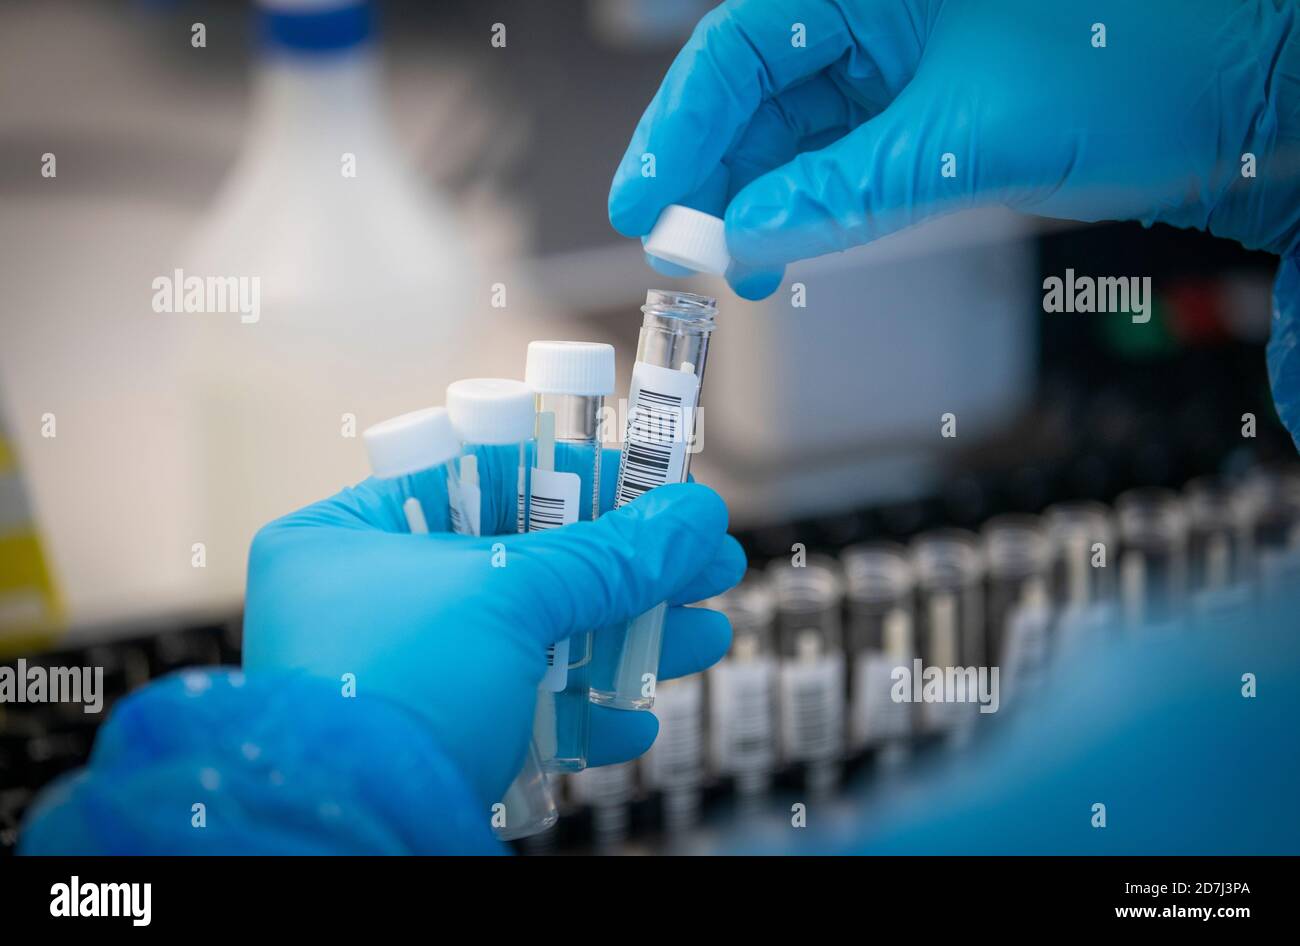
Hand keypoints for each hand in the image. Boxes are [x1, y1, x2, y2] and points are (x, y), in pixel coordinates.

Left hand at [242, 449, 745, 804]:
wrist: (351, 831)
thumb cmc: (396, 686)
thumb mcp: (510, 597)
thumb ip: (610, 556)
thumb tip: (696, 514)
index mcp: (353, 534)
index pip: (479, 478)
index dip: (575, 477)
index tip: (648, 485)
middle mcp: (372, 600)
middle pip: (526, 564)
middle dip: (625, 571)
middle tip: (701, 563)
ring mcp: (405, 676)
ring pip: (537, 644)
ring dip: (627, 642)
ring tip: (705, 635)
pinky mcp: (435, 743)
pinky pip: (522, 715)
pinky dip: (584, 717)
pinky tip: (640, 719)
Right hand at [610, 0, 1299, 299]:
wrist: (1251, 95)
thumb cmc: (1141, 61)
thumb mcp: (970, 134)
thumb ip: (845, 190)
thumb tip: (747, 235)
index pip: (740, 47)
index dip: (679, 130)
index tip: (644, 205)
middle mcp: (878, 6)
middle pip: (755, 90)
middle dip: (714, 173)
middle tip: (682, 248)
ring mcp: (903, 56)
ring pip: (793, 129)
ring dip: (758, 199)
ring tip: (737, 264)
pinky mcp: (926, 106)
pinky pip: (842, 155)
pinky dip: (811, 204)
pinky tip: (789, 246)